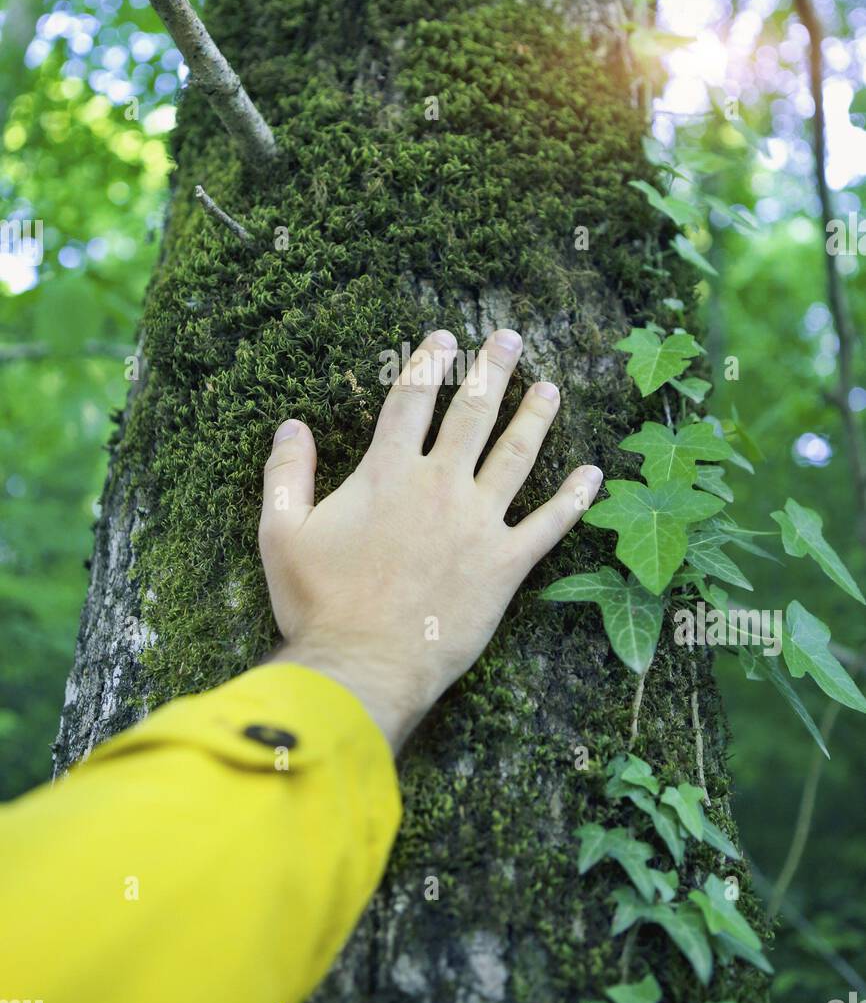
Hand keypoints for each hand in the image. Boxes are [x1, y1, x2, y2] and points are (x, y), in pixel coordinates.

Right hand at [258, 329, 602, 751]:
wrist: (362, 666)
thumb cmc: (317, 603)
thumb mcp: (280, 533)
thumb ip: (286, 474)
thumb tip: (290, 425)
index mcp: (387, 474)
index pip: (411, 402)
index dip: (428, 364)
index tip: (444, 336)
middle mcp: (439, 487)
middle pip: (472, 414)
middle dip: (492, 370)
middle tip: (510, 338)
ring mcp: (478, 524)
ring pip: (516, 456)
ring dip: (535, 418)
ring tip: (551, 388)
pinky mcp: (505, 566)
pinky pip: (550, 525)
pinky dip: (575, 499)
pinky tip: (594, 474)